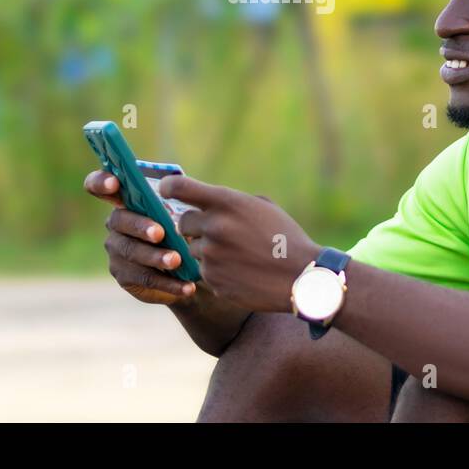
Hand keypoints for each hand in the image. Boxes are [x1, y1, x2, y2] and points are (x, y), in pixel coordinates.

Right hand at [84, 169, 196, 305]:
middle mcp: (116, 223)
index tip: (114, 183)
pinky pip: (144, 278)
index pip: (100, 186)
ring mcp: (117, 250)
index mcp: (126, 199)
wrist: (190, 268)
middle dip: (140, 226)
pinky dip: (168, 283)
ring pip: (132, 251)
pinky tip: (186, 287)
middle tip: (160, 233)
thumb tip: (180, 199)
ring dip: (155, 256)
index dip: (101, 182)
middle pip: (120, 220)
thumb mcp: (182, 214)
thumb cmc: (183, 229)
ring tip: (177, 261)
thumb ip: (175, 205)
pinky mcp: (124, 276)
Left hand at [161, 175, 320, 313]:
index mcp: (227, 203)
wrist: (301, 277)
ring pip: (193, 250)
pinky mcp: (213, 281)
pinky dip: (217, 271)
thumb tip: (205, 201)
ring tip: (237, 255)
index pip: (180, 187)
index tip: (167, 191)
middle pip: (182, 223)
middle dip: (195, 226)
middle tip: (217, 232)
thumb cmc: (285, 238)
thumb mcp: (262, 208)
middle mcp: (214, 227)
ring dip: (208, 251)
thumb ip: (230, 202)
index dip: (168, 188)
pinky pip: (203, 271)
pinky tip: (240, 272)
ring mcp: (212, 256)